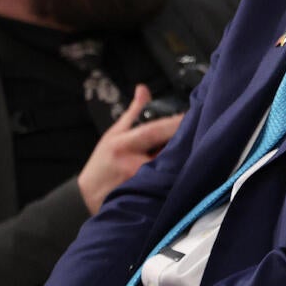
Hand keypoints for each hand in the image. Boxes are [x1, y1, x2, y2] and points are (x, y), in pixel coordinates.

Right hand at [76, 85, 182, 212]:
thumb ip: (133, 112)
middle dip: (183, 142)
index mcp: (123, 144)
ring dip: (181, 159)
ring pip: (167, 169)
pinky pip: (163, 184)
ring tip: (193, 149)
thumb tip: (143, 88)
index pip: (153, 131)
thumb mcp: (114, 133)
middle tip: (199, 132)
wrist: (87, 195)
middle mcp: (130, 164)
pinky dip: (174, 175)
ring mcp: (137, 183)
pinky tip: (183, 169)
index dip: (174, 123)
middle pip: (165, 151)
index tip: (191, 115)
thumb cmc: (102, 161)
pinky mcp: (143, 196)